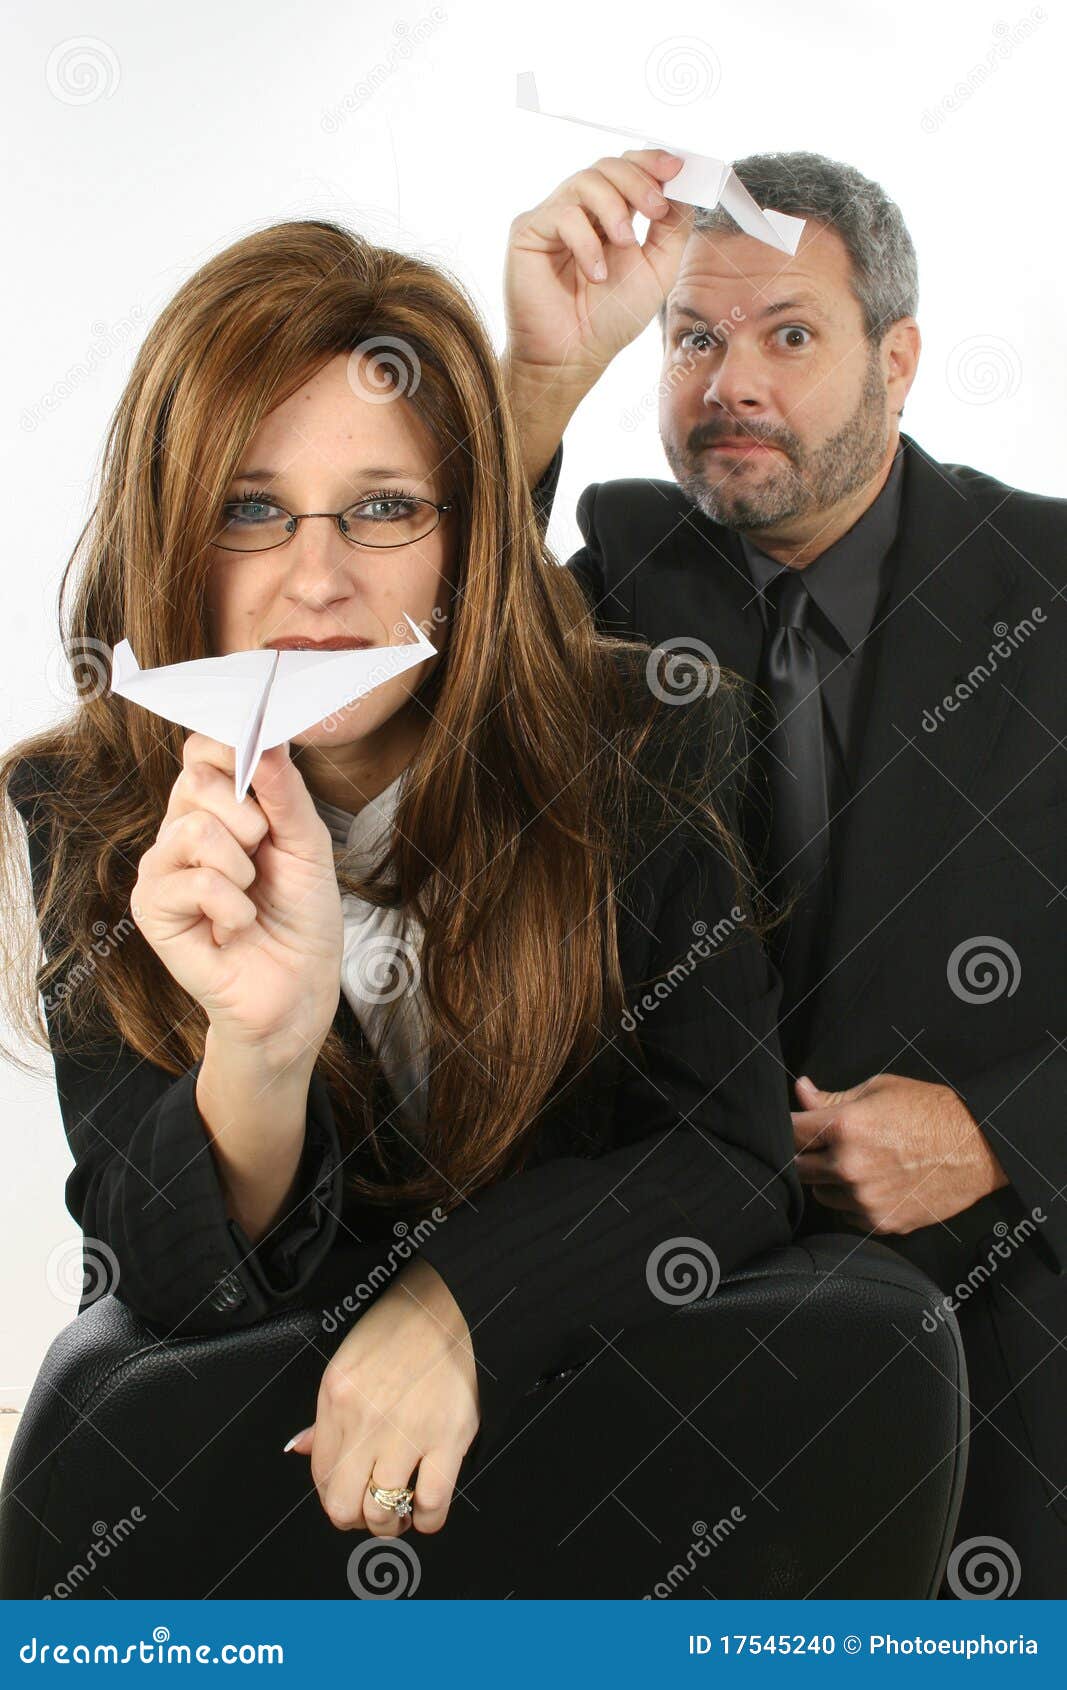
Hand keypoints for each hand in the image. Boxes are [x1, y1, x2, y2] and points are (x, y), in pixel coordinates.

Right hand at [131, 733, 342, 1055]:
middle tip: (263, 857)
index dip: (235, 752)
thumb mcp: (309, 845)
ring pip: (193, 829)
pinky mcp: (152, 909)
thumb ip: (287, 792)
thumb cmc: (302, 918)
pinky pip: (193, 881)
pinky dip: (232, 906)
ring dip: (242, 867)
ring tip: (250, 895)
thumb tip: (268, 738)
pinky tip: (236, 926)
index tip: (267, 782)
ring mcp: (161, 868)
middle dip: (250, 818)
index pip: (203, 748)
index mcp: (216, 807)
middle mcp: (180, 829)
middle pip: (196, 779)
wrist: (298, 990)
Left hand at [285, 1258, 479, 1536]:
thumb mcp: (348, 1361)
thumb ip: (325, 1412)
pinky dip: (427, 1519)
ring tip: (401, 1509)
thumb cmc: (399, 1328)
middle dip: (356, 1519)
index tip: (349, 1495)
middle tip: (372, 1510)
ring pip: (383, 1512)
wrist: (449, 1302)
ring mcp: (407, 1432)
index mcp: (337, 1399)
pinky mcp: (448, 1437)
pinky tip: (426, 1509)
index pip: (320, 1474)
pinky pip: (431, 1504)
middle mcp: (366, 1420)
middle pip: (342, 1506)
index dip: (333, 1496)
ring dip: (391, 1522)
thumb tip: (301, 1448)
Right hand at [504, 147, 690, 387]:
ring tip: (625, 245)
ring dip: (614, 209)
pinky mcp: (528, 231)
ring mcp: (553, 218)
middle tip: (656, 210)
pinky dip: (586, 241)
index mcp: (611, 215)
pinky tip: (595, 273)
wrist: (573, 357)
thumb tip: (685, 186)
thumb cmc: (609, 320)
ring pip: (586, 180)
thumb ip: (673, 228)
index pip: (629, 169)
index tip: (676, 168)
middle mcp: (581, 211)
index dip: (652, 162)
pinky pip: (562, 214)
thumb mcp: (657, 270)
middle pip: (608, 166)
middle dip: (639, 182)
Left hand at [792, 1072, 1009, 1234]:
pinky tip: (875, 1182)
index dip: (786, 1127)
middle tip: (819, 1146)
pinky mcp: (881, 1222)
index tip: (790, 1127)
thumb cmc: (929, 1111)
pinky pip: (847, 1214)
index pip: (789, 1132)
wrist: (978, 1146)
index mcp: (844, 1127)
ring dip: (827, 1180)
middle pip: (797, 1168)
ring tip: (855, 1162)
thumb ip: (832, 1098)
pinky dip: (853, 1201)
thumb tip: (801, 1090)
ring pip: (820, 1194)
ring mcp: (865, 1199)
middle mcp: (849, 1166)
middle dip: (803, 1156)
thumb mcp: (878, 1090)